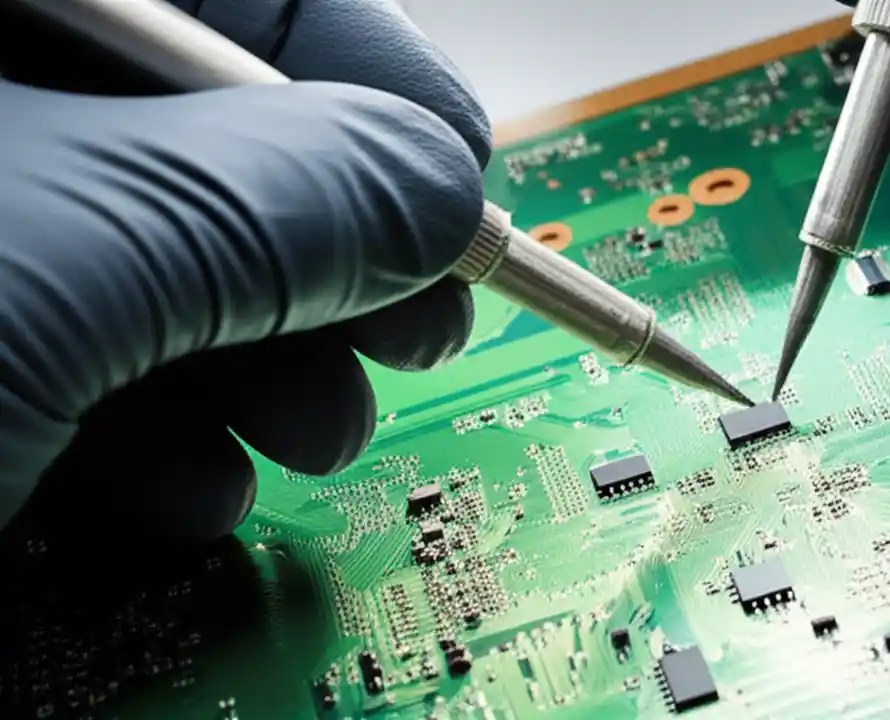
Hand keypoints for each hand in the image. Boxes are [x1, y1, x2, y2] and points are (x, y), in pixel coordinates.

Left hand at [0, 0, 490, 542]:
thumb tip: (443, 196)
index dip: (369, 72)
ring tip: (316, 434)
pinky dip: (178, 435)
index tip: (460, 176)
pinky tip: (195, 491)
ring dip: (283, 365)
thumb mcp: (67, 262)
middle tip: (417, 325)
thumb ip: (277, 204)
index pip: (243, 0)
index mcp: (2, 19)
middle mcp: (1, 119)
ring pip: (176, 266)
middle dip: (341, 250)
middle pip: (223, 140)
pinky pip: (101, 363)